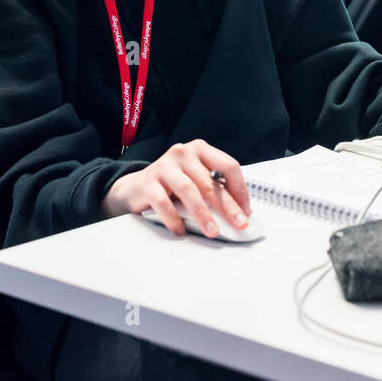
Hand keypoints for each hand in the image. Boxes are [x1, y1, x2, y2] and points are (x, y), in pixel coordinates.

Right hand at [102, 138, 251, 237]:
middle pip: (210, 182)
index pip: (228, 166)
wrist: (135, 187)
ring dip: (204, 214)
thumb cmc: (172, 184)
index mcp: (200, 149)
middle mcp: (183, 153)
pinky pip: (164, 203)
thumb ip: (214, 187)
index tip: (246, 210)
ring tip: (213, 231)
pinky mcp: (147, 182)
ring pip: (189, 191)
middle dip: (227, 206)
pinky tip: (181, 231)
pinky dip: (174, 219)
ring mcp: (164, 166)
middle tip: (238, 223)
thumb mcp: (195, 179)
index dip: (240, 190)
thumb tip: (240, 211)